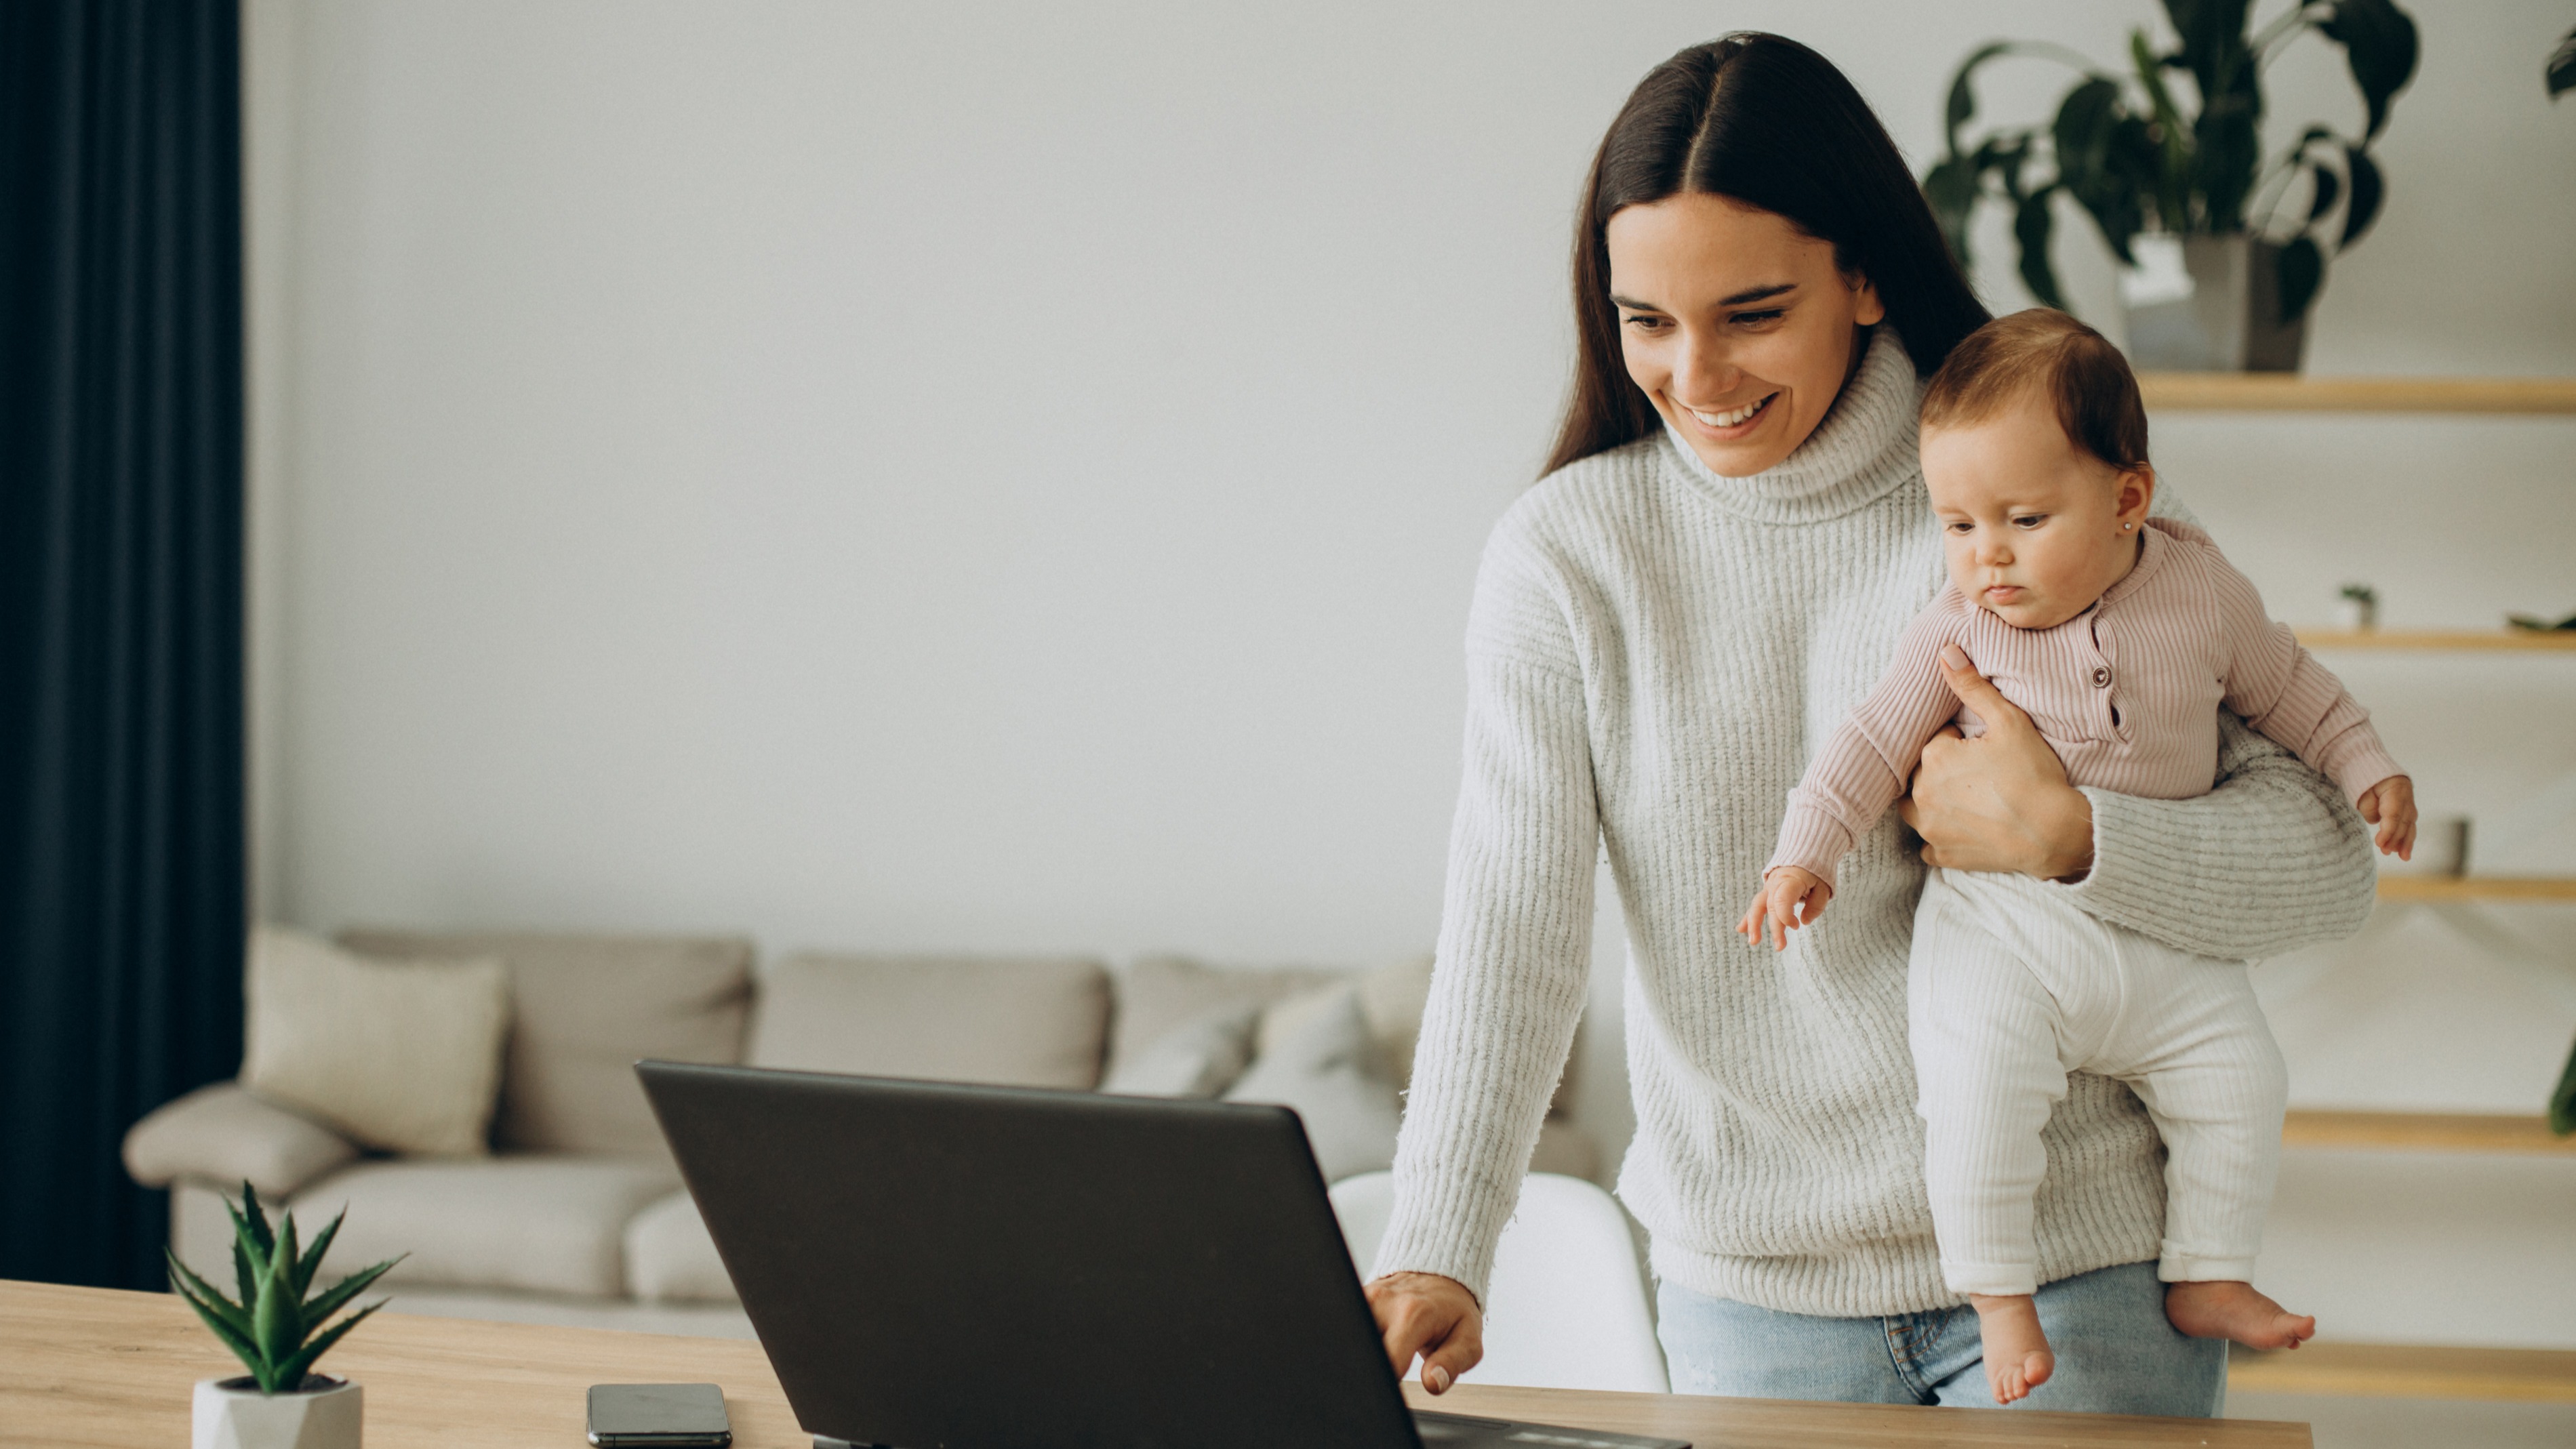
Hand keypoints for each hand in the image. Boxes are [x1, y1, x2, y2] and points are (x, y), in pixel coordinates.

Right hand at [1364, 1271, 1482, 1393]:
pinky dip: (1364, 1341)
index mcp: (1412, 1314)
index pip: (1388, 1362)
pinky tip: (1378, 1339)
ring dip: (1368, 1354)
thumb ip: (1451, 1364)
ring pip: (1355, 1341)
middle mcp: (1383, 1302)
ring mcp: (1365, 1297)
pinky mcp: (1355, 1298)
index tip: (1397, 1387)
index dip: (1391, 1383)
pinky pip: (1352, 1329)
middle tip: (1396, 1365)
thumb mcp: (1467, 1340)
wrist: (1438, 1277)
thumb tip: (1432, 1382)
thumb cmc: (1453, 1311)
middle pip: (1365, 1353)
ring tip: (1389, 1348)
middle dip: (1376, 1369)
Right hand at [1739, 867, 1830, 950]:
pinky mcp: (1767, 892)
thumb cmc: (1815, 871)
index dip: (1786, 916)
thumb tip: (1803, 922)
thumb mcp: (1823, 887)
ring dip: (1754, 924)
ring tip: (1753, 942)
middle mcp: (1776, 884)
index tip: (1797, 926)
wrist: (1803, 851)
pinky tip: (1741, 930)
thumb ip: (1815, 905)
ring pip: (1757, 905)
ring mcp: (1769, 887)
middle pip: (1771, 907)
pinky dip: (1748, 917)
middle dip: (1774, 928)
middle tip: (1780, 947)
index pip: (1782, 900)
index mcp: (1791, 880)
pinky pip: (1756, 905)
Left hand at [1896, 645, 2093, 879]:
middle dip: (1943, 768)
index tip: (1983, 747)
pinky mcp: (1942, 855)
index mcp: (1934, 758)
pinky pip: (1928, 844)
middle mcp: (1921, 794)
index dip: (1959, 739)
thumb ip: (1973, 686)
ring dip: (1932, 799)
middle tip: (1980, 772)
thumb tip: (1945, 651)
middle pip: (1923, 772)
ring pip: (1915, 807)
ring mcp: (1930, 828)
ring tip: (1967, 795)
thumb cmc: (2034, 775)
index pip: (1935, 739)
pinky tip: (1964, 827)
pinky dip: (1941, 835)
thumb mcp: (2008, 721)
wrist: (2056, 833)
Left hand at [2358, 775, 2415, 858]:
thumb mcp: (2363, 791)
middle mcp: (2407, 796)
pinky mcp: (2408, 809)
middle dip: (2396, 838)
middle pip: (2404, 821)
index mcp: (2396, 788)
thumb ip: (2369, 808)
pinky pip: (2409, 825)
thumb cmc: (2365, 781)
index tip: (2379, 844)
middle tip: (2386, 852)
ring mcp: (2409, 802)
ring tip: (2403, 857)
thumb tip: (2378, 821)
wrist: (2374, 769)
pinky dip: (2407, 838)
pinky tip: (2404, 851)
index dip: (2388, 831)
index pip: (2393, 815)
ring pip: (2410, 824)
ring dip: (2406, 841)